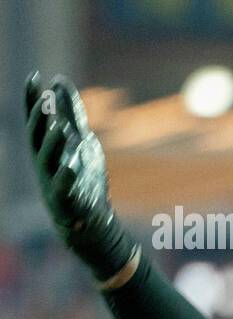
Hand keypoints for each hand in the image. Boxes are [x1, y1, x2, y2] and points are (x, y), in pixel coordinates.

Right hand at [23, 71, 136, 279]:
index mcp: (45, 147)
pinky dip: (67, 178)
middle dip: (40, 118)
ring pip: (49, 161)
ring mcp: (53, 181)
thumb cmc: (80, 175)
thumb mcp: (77, 139)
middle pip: (37, 137)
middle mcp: (44, 163)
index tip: (34, 76)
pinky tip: (71, 167)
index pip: (35, 119)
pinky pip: (64, 189)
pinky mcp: (66, 201)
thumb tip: (58, 81)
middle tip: (46, 98)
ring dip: (52, 144)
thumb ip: (69, 112)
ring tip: (60, 127)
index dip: (32, 99)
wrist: (89, 219)